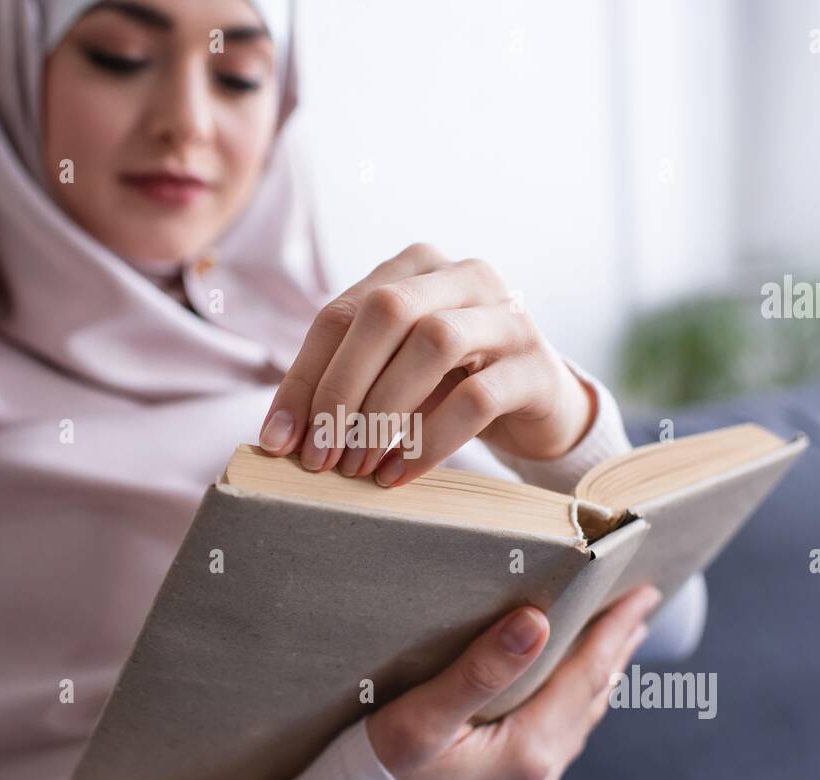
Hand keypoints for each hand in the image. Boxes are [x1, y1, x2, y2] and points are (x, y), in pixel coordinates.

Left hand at [256, 243, 597, 487]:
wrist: (540, 406)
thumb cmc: (451, 385)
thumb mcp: (394, 372)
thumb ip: (343, 383)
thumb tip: (279, 437)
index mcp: (414, 267)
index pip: (342, 311)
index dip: (303, 377)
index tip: (279, 440)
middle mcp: (463, 276)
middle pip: (385, 312)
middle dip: (341, 388)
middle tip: (320, 456)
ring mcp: (507, 317)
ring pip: (433, 343)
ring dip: (384, 412)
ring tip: (359, 466)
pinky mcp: (536, 367)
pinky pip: (477, 397)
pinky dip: (430, 441)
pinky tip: (401, 472)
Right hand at [366, 584, 662, 779]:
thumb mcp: (420, 719)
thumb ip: (480, 670)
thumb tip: (534, 623)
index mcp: (526, 750)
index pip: (585, 676)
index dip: (614, 631)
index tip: (642, 594)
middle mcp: (538, 776)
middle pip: (590, 700)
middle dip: (616, 651)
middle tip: (640, 610)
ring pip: (578, 726)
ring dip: (598, 681)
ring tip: (614, 649)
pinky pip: (559, 745)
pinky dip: (574, 710)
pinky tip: (566, 703)